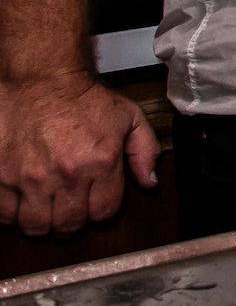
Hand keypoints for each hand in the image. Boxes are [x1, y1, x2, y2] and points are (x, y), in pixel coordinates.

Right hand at [0, 73, 160, 235]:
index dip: (101, 211)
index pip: (103, 212)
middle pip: (69, 225)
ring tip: (45, 208)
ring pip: (36, 226)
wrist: (40, 79)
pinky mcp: (1, 176)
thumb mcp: (129, 117)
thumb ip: (145, 151)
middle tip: (69, 209)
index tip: (95, 202)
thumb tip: (149, 183)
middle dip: (72, 222)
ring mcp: (30, 178)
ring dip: (42, 222)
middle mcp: (66, 174)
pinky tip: (23, 200)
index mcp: (101, 162)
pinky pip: (6, 215)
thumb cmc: (84, 98)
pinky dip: (14, 214)